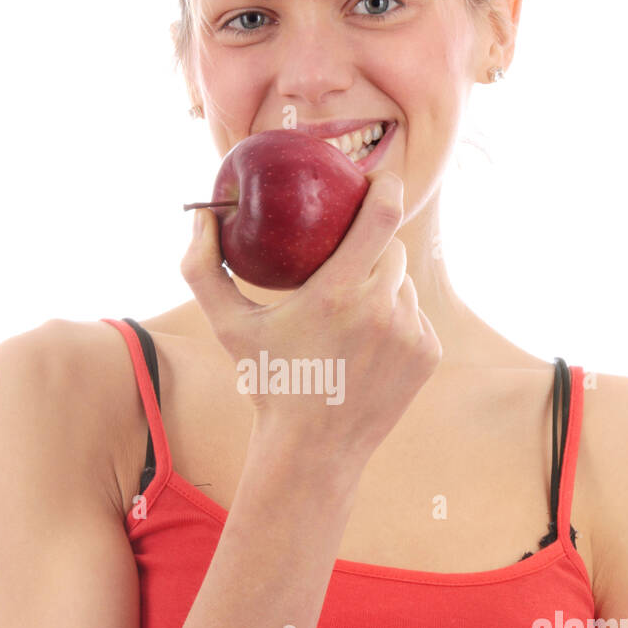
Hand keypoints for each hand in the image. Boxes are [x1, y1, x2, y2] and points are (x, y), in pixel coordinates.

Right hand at [180, 170, 441, 467]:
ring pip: (403, 285)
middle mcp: (382, 309)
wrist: (313, 451)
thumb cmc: (269, 383)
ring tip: (349, 319)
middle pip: (392, 248)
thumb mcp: (228, 326)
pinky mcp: (428, 355)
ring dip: (382, 288)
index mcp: (339, 293)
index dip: (388, 184)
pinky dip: (396, 322)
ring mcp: (410, 334)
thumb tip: (200, 216)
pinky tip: (368, 347)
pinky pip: (416, 318)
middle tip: (345, 265)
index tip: (380, 175)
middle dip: (372, 247)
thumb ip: (204, 268)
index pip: (383, 215)